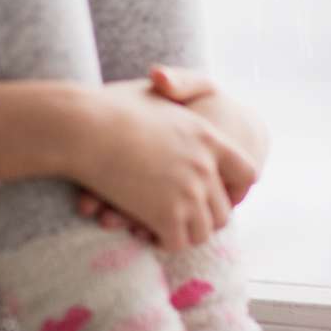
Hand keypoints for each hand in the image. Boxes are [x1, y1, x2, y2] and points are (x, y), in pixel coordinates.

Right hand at [67, 71, 255, 252]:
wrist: (84, 126)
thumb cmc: (108, 106)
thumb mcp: (153, 93)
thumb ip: (172, 97)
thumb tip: (167, 87)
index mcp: (207, 136)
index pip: (247, 172)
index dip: (235, 188)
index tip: (219, 194)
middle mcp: (205, 166)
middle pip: (223, 210)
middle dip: (204, 218)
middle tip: (182, 219)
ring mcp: (188, 192)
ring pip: (203, 232)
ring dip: (184, 233)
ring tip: (164, 228)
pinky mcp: (166, 215)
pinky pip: (177, 243)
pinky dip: (163, 242)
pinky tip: (146, 232)